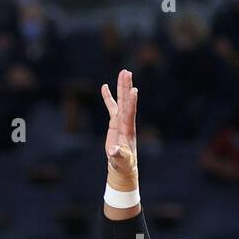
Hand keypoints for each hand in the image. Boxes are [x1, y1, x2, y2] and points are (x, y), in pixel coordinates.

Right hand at [100, 69, 138, 189]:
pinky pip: (111, 106)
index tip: (133, 89)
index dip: (131, 102)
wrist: (122, 166)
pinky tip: (104, 86)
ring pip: (121, 100)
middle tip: (127, 72)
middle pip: (126, 101)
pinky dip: (108, 97)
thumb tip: (113, 150)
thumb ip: (118, 155)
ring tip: (123, 72)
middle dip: (126, 87)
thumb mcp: (121, 160)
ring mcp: (120, 121)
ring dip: (121, 87)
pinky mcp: (115, 122)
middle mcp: (126, 122)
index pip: (129, 113)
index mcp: (127, 130)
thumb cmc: (123, 164)